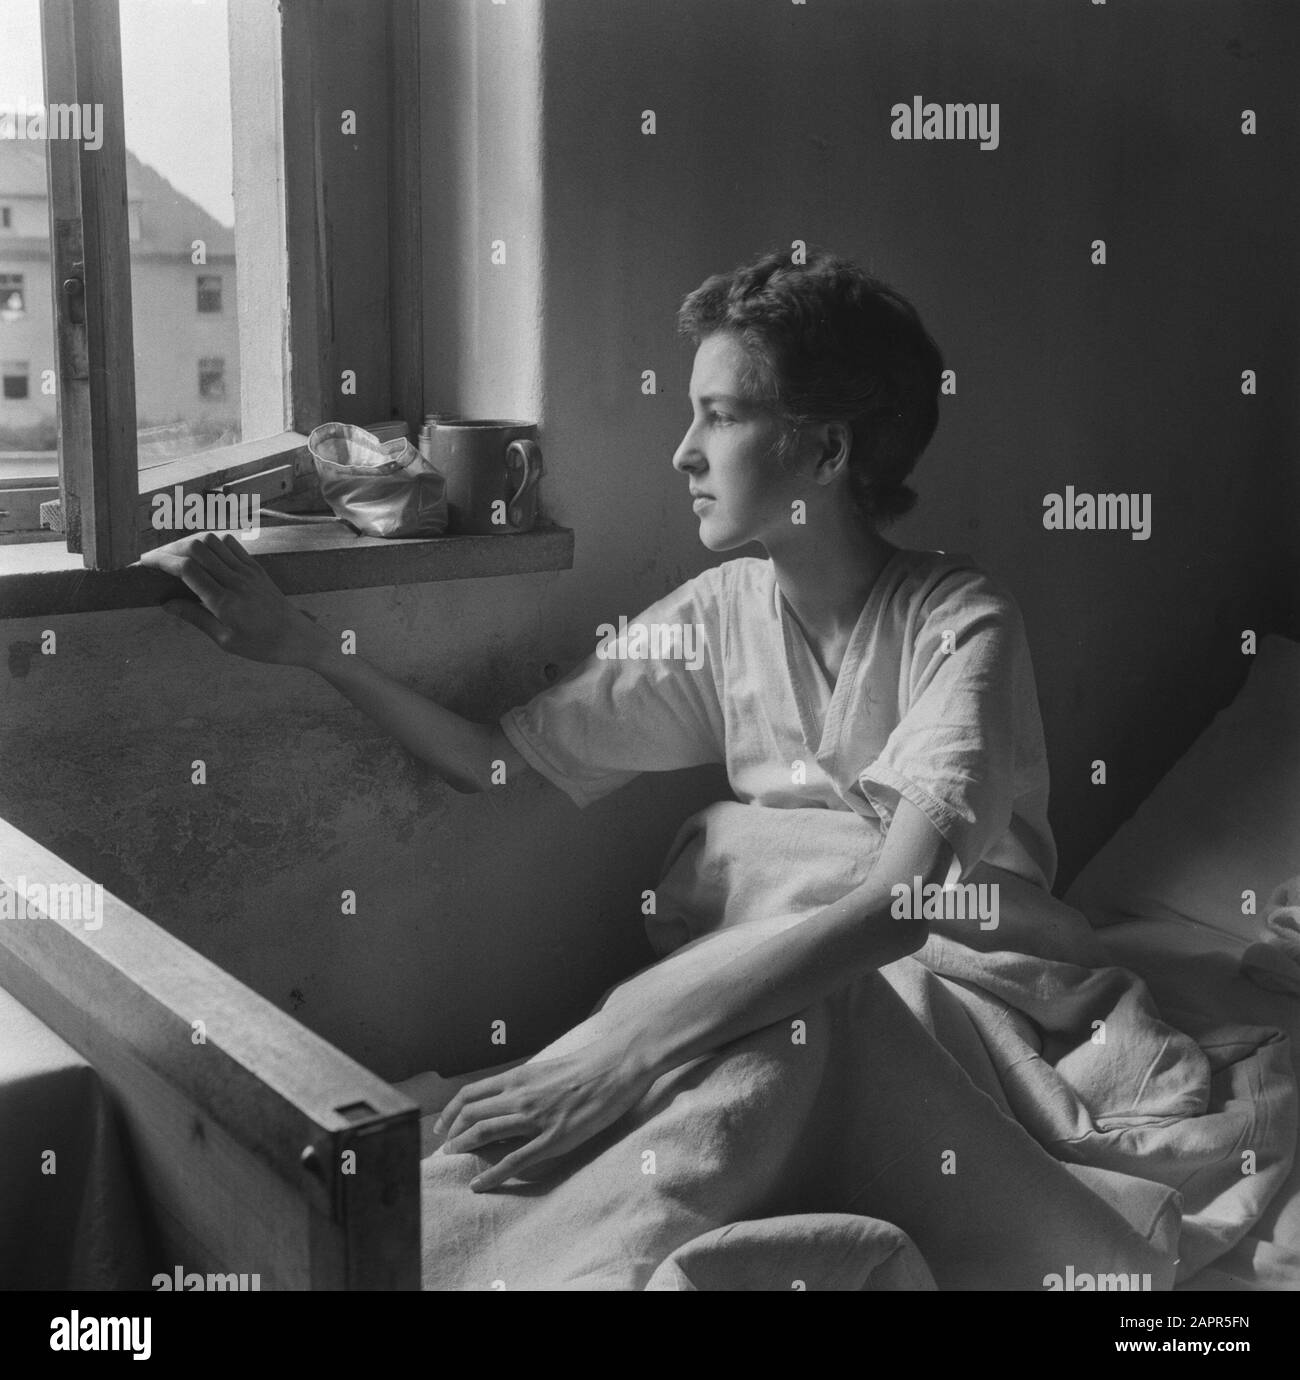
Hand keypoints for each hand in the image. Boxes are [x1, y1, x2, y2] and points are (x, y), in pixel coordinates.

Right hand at [138, 532, 329, 666]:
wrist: (299, 638)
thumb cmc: (262, 646)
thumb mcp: (225, 640)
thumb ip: (195, 618)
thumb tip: (166, 604)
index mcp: (225, 602)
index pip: (187, 569)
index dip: (162, 561)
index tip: (144, 563)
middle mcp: (236, 581)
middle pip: (197, 548)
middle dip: (170, 549)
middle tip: (155, 558)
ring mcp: (248, 572)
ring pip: (213, 542)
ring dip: (190, 543)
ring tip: (176, 555)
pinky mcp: (257, 568)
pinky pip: (232, 545)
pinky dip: (212, 542)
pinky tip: (203, 553)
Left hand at [432, 1041, 658, 1191]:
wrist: (617, 1066)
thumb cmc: (586, 1066)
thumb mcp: (546, 1068)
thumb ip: (524, 1084)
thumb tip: (507, 1099)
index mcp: (518, 1077)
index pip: (470, 1094)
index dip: (450, 1112)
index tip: (444, 1126)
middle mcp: (520, 1096)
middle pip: (471, 1115)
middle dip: (453, 1133)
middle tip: (447, 1148)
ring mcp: (535, 1118)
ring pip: (485, 1134)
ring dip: (465, 1148)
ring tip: (456, 1159)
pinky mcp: (553, 1138)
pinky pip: (514, 1160)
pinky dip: (492, 1175)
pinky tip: (480, 1185)